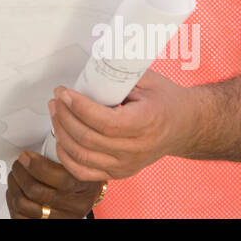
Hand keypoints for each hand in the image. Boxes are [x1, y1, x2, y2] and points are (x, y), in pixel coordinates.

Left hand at [5, 149, 103, 218]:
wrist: (86, 195)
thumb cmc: (80, 174)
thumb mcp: (81, 159)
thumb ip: (67, 148)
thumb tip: (49, 128)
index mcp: (84, 185)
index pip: (60, 180)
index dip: (36, 166)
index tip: (25, 155)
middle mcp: (74, 205)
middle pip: (37, 191)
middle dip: (20, 173)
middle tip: (18, 163)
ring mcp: (60, 218)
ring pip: (25, 205)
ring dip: (14, 186)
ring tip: (15, 175)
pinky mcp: (47, 224)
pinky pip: (20, 218)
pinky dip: (12, 202)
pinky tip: (15, 191)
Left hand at [49, 70, 201, 180]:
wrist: (185, 125)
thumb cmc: (166, 100)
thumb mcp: (148, 79)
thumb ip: (120, 75)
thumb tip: (91, 68)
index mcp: (146, 123)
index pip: (105, 121)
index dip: (78, 107)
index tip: (64, 91)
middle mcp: (137, 148)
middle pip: (89, 139)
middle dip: (65, 116)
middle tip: (56, 99)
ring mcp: (128, 164)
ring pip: (83, 156)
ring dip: (62, 133)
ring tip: (55, 113)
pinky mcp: (120, 172)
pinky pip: (86, 172)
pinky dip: (67, 158)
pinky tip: (60, 140)